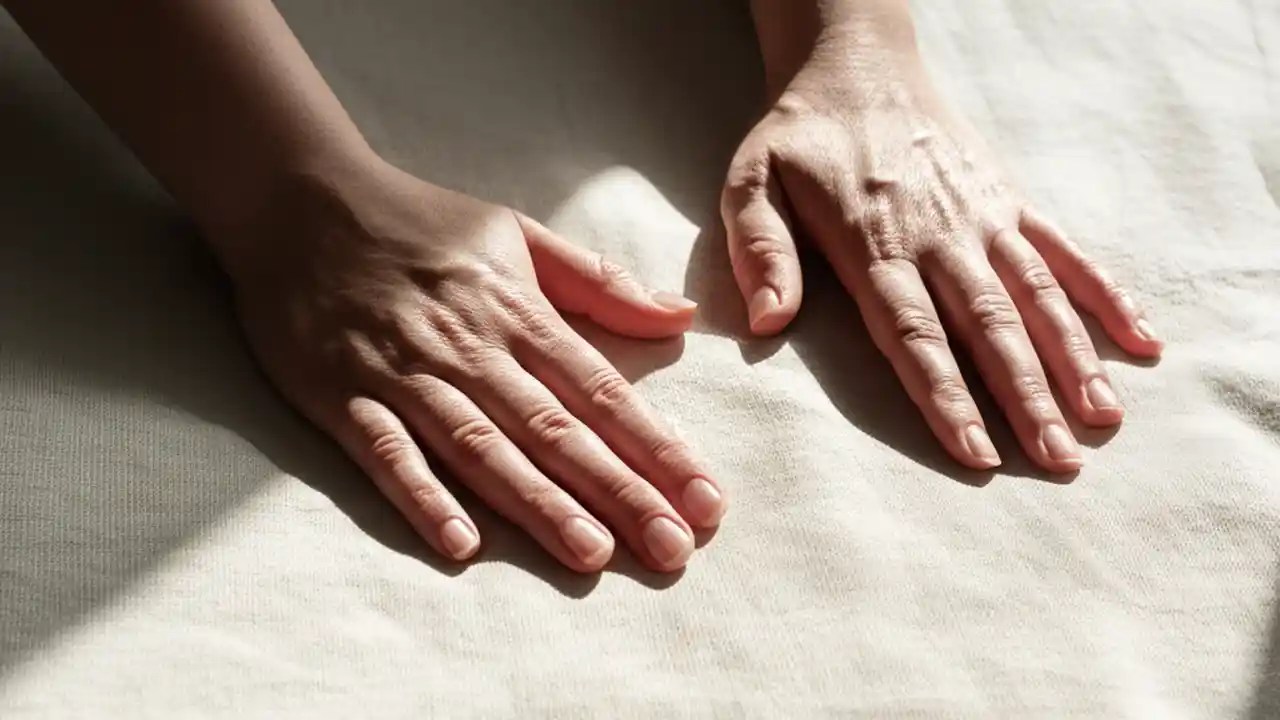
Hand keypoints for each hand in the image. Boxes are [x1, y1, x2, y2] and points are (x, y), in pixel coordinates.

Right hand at [223, 158, 725, 571]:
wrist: (300, 197)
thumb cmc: (421, 221)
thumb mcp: (519, 233)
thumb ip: (600, 282)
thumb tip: (682, 317)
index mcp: (517, 311)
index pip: (601, 390)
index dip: (657, 448)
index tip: (705, 499)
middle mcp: (470, 347)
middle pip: (554, 429)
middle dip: (618, 491)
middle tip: (672, 550)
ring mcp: (405, 373)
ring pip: (481, 446)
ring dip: (538, 503)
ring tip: (591, 555)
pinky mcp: (342, 395)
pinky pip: (385, 452)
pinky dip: (422, 496)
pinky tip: (461, 545)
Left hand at [721, 47, 1162, 472]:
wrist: (856, 67)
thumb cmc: (798, 138)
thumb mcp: (750, 184)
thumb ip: (761, 251)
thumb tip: (769, 321)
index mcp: (872, 244)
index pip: (915, 335)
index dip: (947, 396)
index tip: (978, 454)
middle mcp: (938, 236)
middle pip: (988, 328)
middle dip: (1025, 398)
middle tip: (1058, 461)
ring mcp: (983, 217)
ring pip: (1036, 295)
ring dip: (1072, 358)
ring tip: (1101, 418)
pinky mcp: (1010, 199)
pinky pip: (1065, 251)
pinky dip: (1105, 294)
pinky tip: (1140, 340)